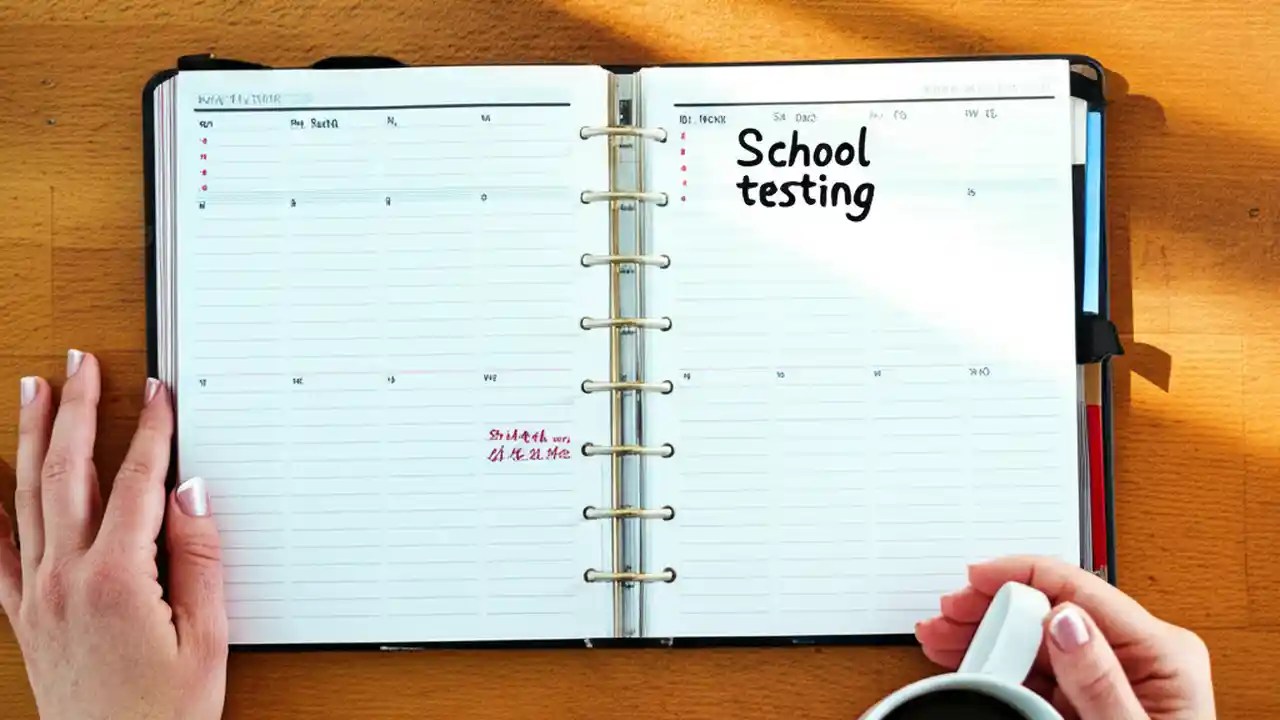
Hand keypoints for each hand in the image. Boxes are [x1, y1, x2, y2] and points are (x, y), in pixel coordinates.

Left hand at [1, 350, 226, 719]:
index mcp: (116, 580)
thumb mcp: (207, 638)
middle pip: (68, 474)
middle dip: (77, 411)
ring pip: (27, 498)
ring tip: (35, 393)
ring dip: (33, 439)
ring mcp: (37, 596)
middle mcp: (65, 579)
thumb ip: (199, 558)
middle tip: (81, 365)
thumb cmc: (165, 714)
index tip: (159, 392)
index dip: (152, 430)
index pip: (137, 483)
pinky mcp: (24, 616)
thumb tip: (191, 492)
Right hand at [915, 556, 1214, 719]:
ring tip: (943, 636)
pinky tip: (967, 656)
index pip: (1081, 588)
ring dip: (985, 630)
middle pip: (1049, 606)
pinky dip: (996, 658)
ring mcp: (1108, 672)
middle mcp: (1136, 652)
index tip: (975, 579)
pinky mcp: (1086, 693)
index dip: (1020, 574)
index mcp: (1160, 650)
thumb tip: (1066, 620)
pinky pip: (1034, 665)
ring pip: (1034, 633)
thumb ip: (1099, 681)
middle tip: (947, 615)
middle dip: (991, 605)